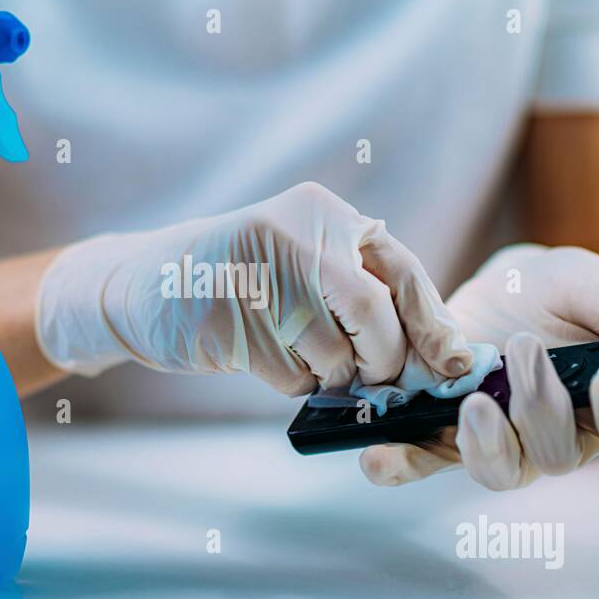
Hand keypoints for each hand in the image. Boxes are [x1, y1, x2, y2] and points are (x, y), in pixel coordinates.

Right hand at [35, 182, 472, 395]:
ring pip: (335, 356)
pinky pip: (293, 378)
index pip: (399, 271)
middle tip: (377, 375)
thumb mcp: (302, 257)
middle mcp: (293, 237)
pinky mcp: (230, 326)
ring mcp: (258, 281)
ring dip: (332, 377)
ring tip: (299, 355)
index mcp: (321, 214)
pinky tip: (262, 357)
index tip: (454, 364)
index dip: (432, 323)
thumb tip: (440, 351)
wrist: (144, 286)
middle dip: (385, 358)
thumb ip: (361, 286)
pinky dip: (291, 384)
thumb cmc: (242, 280)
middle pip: (373, 315)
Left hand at [359, 244, 598, 489]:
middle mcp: (557, 436)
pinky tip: (377, 457)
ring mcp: (499, 440)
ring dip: (486, 443)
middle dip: (543, 408)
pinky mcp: (443, 434)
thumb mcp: (589, 285)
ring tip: (472, 406)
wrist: (488, 286)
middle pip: (559, 454)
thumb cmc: (554, 291)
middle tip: (525, 353)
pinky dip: (401, 464)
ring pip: (500, 469)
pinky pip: (424, 461)